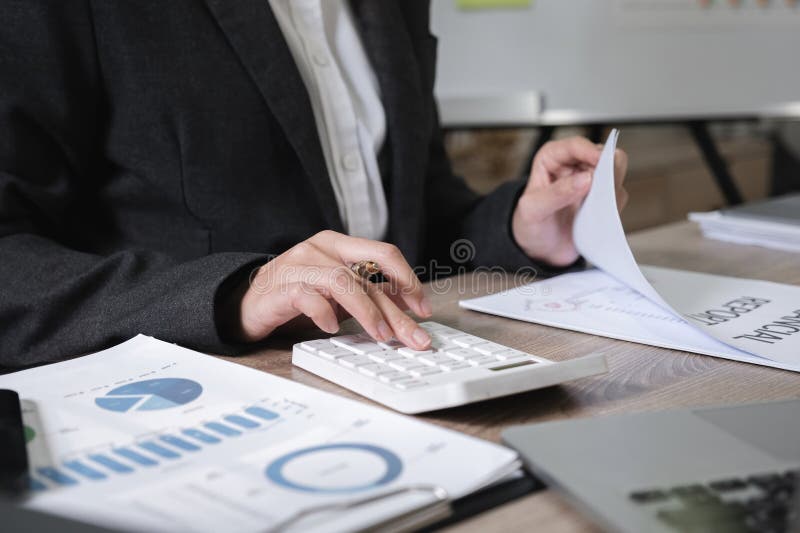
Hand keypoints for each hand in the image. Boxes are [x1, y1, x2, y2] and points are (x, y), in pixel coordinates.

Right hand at [227, 231, 432, 349]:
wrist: (246, 304)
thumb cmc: (295, 296)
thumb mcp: (338, 293)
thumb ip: (368, 293)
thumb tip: (407, 306)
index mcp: (339, 245)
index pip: (384, 253)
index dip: (408, 281)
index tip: (424, 309)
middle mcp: (321, 250)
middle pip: (368, 276)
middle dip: (396, 310)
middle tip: (414, 336)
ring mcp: (300, 265)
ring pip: (343, 282)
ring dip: (366, 312)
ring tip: (380, 335)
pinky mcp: (281, 287)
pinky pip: (308, 297)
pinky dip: (324, 313)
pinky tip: (332, 328)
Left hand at [511, 136, 628, 266]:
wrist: (539, 250)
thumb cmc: (530, 225)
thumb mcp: (533, 210)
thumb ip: (556, 193)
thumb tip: (585, 179)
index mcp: (552, 158)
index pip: (576, 146)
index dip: (591, 152)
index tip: (601, 164)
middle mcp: (574, 165)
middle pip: (603, 154)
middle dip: (607, 169)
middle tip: (603, 188)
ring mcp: (591, 182)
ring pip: (615, 173)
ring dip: (610, 189)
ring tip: (594, 208)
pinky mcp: (602, 199)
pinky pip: (617, 196)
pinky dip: (612, 205)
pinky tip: (597, 217)